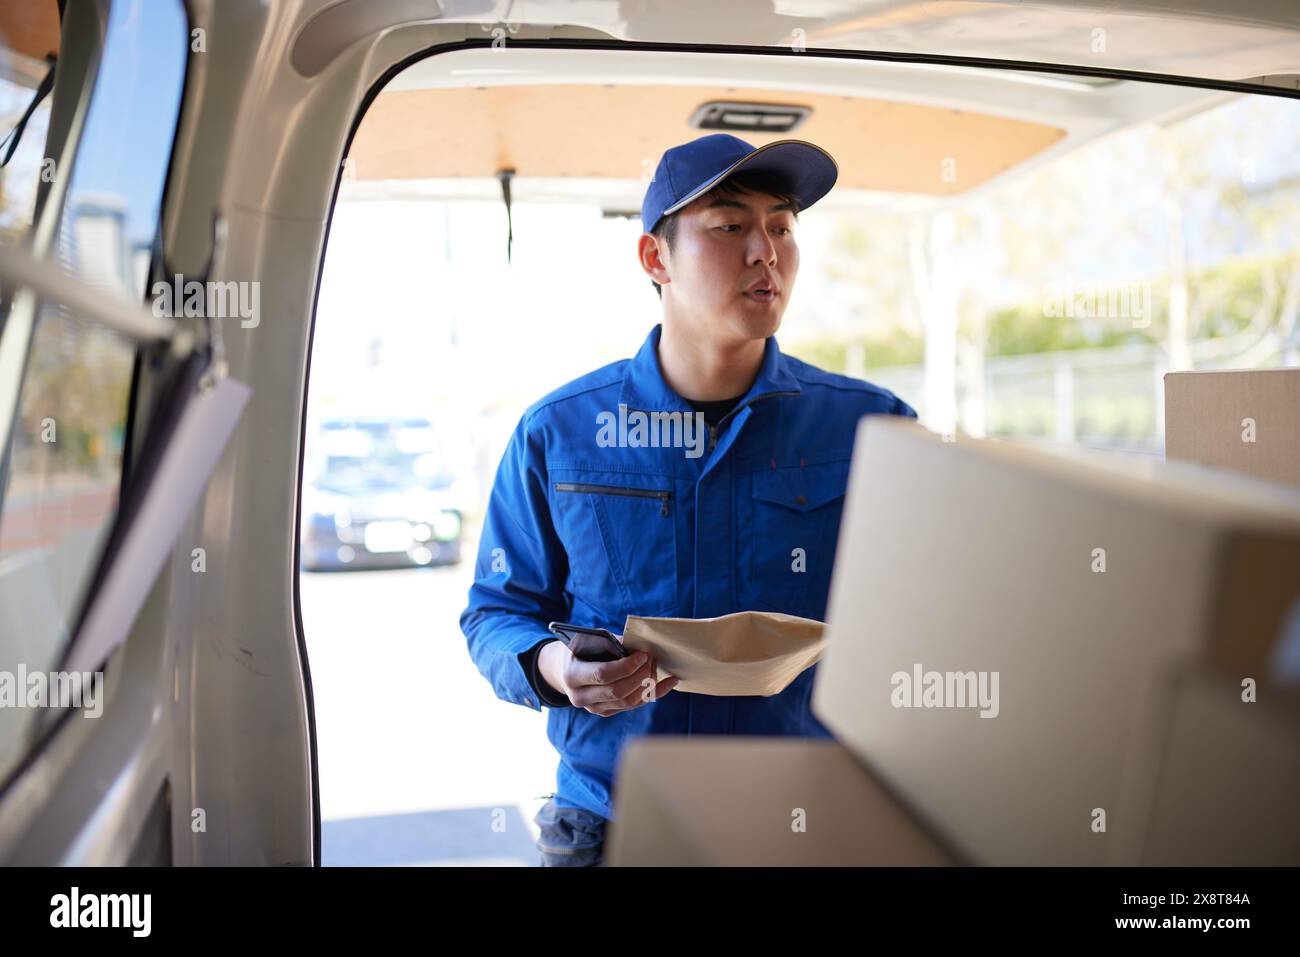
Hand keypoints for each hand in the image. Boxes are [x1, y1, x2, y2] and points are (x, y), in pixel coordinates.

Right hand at [538, 640, 679, 716]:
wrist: (564, 670)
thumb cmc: (581, 650)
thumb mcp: (588, 641)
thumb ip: (610, 643)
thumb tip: (639, 646)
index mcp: (573, 675)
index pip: (603, 675)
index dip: (627, 666)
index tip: (643, 655)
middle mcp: (581, 697)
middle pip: (618, 691)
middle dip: (640, 674)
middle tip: (652, 658)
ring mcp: (594, 708)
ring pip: (628, 702)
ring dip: (648, 684)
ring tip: (656, 666)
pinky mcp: (607, 712)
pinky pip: (634, 705)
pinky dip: (654, 693)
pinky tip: (670, 681)